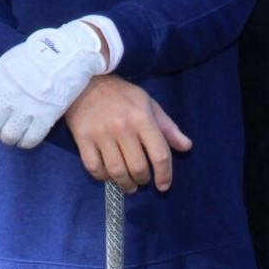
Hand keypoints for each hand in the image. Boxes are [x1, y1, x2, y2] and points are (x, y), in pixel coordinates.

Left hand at [0, 21, 106, 148]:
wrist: (70, 52)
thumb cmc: (36, 55)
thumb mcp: (7, 60)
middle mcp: (10, 94)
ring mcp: (29, 106)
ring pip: (8, 136)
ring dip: (7, 138)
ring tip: (11, 133)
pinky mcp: (47, 116)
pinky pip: (30, 140)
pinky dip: (25, 142)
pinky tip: (25, 137)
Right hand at [63, 75, 191, 193]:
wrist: (84, 82)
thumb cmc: (121, 94)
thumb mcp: (148, 104)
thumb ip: (167, 127)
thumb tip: (186, 147)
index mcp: (142, 118)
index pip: (160, 154)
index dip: (165, 175)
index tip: (163, 185)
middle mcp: (122, 127)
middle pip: (138, 167)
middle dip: (143, 180)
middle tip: (142, 180)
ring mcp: (101, 134)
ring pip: (116, 171)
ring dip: (125, 184)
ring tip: (129, 185)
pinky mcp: (82, 138)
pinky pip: (94, 168)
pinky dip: (103, 177)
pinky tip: (108, 175)